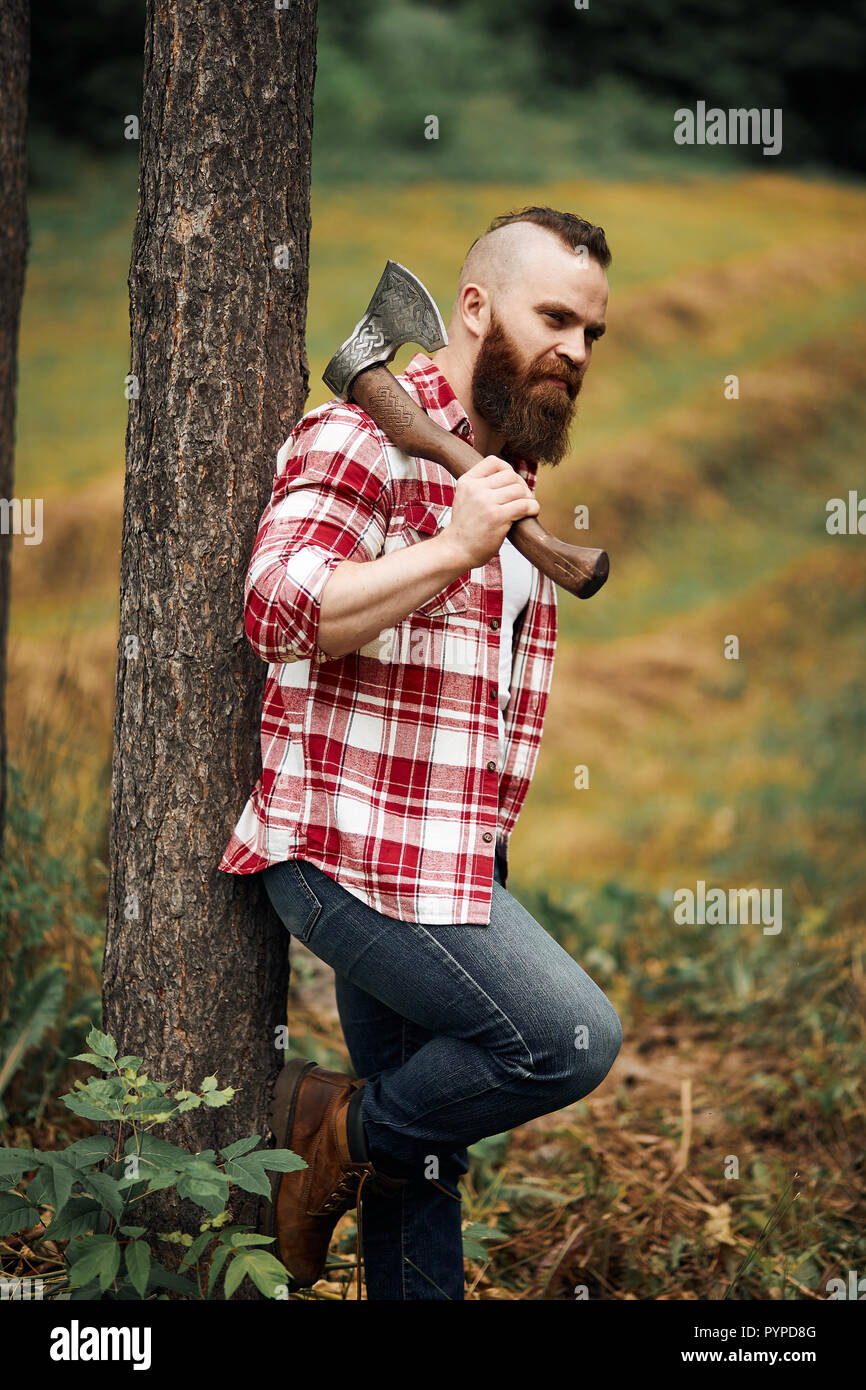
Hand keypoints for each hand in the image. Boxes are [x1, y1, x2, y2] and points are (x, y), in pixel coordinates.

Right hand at [439, 455, 539, 569]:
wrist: (456, 550)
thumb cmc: (465, 528)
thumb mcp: (465, 498)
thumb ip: (481, 485)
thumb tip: (511, 475)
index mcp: (467, 481)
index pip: (494, 462)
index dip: (508, 470)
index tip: (511, 484)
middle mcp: (475, 489)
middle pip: (510, 475)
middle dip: (520, 486)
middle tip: (521, 499)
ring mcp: (486, 502)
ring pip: (519, 489)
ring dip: (528, 498)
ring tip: (525, 508)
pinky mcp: (497, 517)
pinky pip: (524, 505)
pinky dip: (533, 508)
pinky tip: (531, 513)